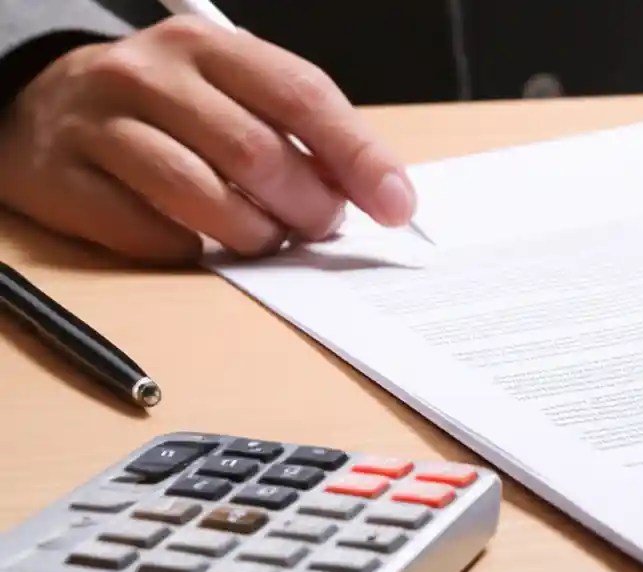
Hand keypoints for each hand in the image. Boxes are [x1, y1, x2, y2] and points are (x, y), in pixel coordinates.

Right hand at [0, 17, 416, 263]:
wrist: (42, 109)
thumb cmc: (166, 109)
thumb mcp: (232, 95)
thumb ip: (300, 134)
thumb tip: (375, 192)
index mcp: (206, 46)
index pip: (302, 95)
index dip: (358, 156)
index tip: (396, 204)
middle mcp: (149, 75)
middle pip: (256, 152)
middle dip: (307, 205)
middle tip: (318, 225)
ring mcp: (100, 126)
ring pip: (202, 198)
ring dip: (254, 235)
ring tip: (266, 239)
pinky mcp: (63, 180)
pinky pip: (147, 233)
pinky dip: (188, 250)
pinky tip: (197, 242)